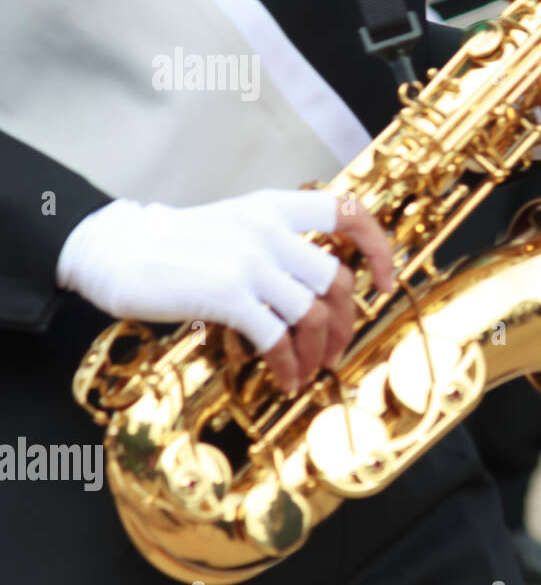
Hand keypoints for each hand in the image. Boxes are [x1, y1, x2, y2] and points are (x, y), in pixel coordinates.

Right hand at [57, 190, 394, 393]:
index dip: (377, 246)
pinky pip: (277, 336)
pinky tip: (285, 377)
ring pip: (312, 313)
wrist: (113, 250)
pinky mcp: (227, 293)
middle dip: (345, 323)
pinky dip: (288, 364)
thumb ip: (276, 244)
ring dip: (317, 351)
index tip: (384, 280)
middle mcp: (267, 230)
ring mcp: (248, 261)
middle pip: (336, 280)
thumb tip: (316, 291)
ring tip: (308, 371)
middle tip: (336, 349)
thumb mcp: (234, 225)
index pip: (346, 212)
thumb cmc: (173, 245)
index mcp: (273, 207)